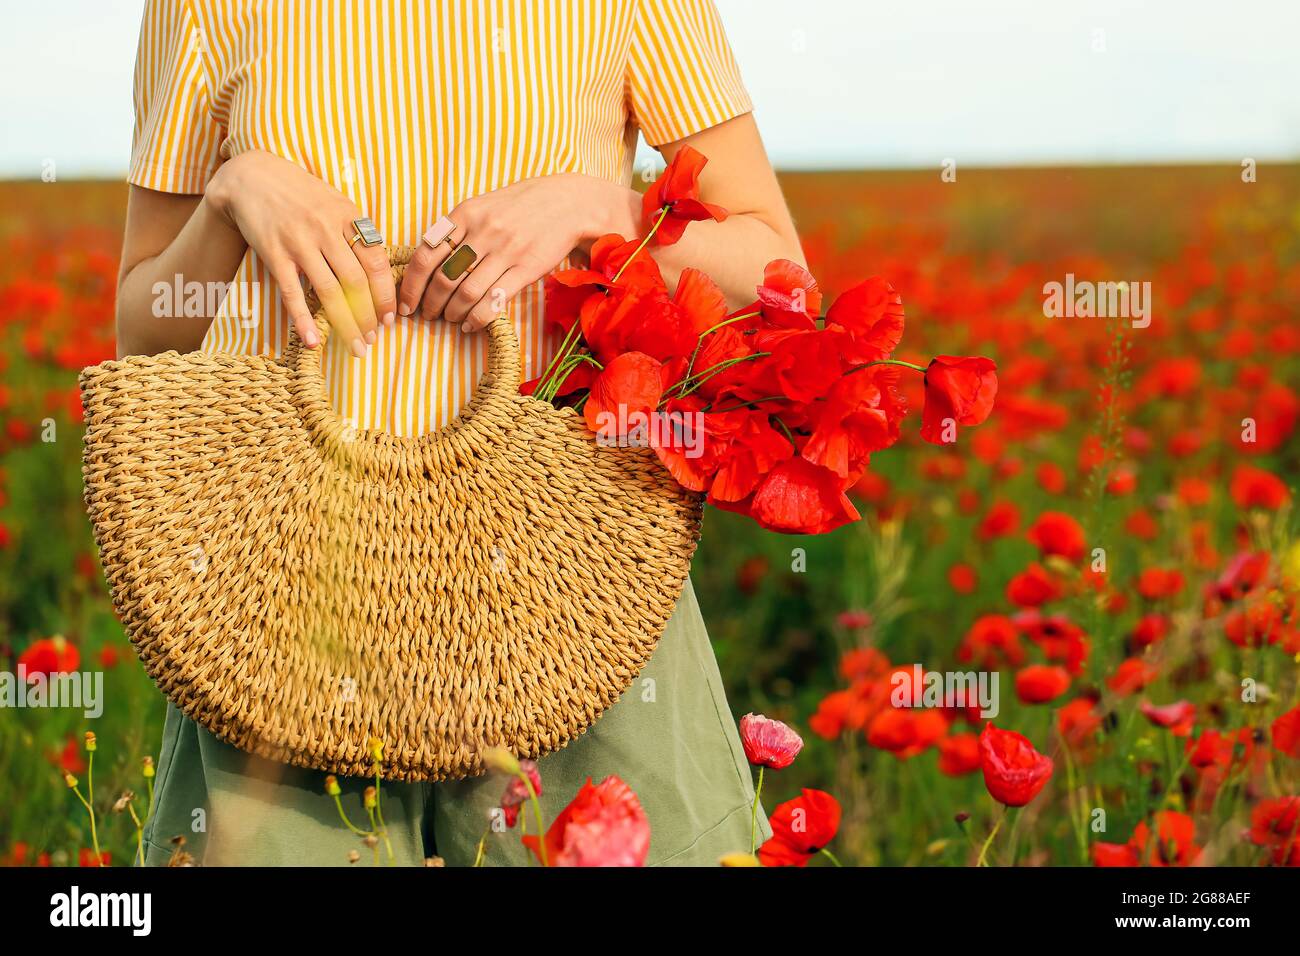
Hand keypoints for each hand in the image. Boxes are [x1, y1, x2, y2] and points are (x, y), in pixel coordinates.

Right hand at [205, 149, 395, 355]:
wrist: (250, 176)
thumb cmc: (299, 192)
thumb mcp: (335, 202)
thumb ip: (355, 231)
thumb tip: (379, 269)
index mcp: (348, 216)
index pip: (376, 262)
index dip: (385, 294)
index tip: (390, 318)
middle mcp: (326, 229)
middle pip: (356, 282)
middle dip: (368, 316)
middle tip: (374, 340)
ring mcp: (300, 242)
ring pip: (330, 292)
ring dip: (345, 324)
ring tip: (356, 347)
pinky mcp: (275, 253)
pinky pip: (292, 292)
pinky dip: (303, 319)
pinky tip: (313, 340)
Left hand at [397, 174, 638, 332]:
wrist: (568, 202)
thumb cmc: (521, 205)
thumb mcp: (483, 205)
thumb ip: (457, 229)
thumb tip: (429, 261)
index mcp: (465, 214)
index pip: (425, 256)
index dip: (411, 286)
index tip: (405, 304)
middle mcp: (482, 232)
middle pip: (443, 279)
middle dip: (429, 304)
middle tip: (426, 315)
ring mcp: (506, 251)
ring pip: (466, 293)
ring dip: (452, 313)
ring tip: (450, 318)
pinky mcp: (527, 269)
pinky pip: (494, 300)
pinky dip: (477, 318)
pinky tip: (470, 324)